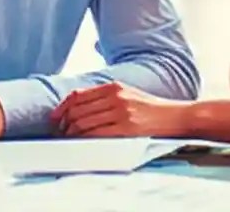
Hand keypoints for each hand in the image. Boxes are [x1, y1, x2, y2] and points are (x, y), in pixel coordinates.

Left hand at [51, 81, 188, 136]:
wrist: (175, 117)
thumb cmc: (150, 109)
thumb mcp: (127, 94)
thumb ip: (105, 97)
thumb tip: (77, 106)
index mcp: (114, 86)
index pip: (78, 95)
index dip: (61, 108)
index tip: (54, 118)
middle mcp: (115, 97)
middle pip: (77, 109)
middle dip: (63, 123)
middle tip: (59, 132)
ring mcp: (121, 112)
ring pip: (83, 122)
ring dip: (70, 133)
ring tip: (68, 139)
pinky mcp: (126, 128)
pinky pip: (95, 134)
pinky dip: (83, 139)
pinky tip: (80, 143)